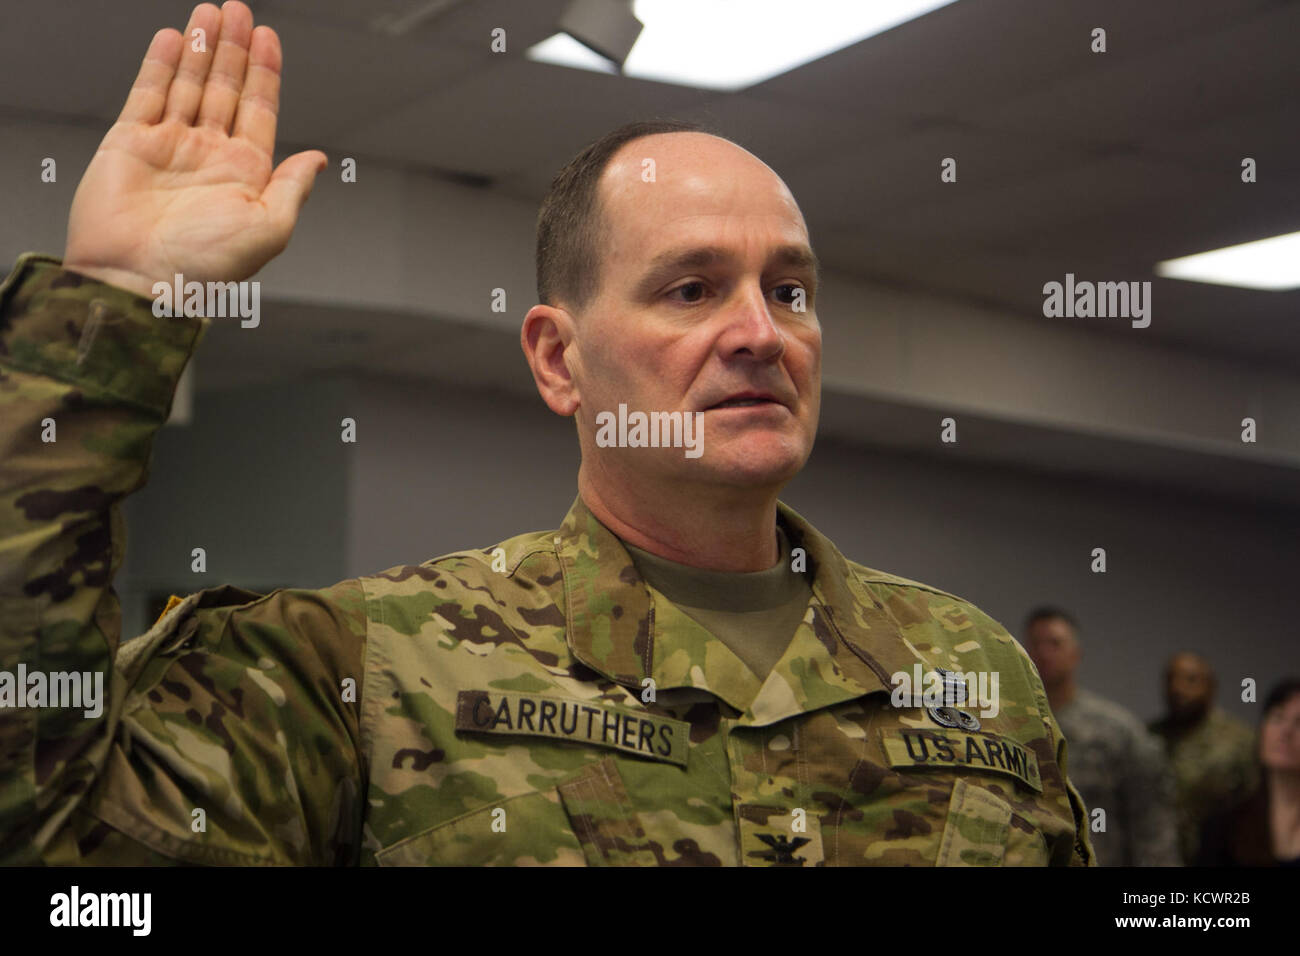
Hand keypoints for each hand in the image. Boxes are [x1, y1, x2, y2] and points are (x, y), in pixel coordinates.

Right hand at [63, 1, 325, 298]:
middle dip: (233, 49)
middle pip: (225, 89)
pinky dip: (160, 65)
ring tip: (211, 11)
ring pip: (188, 84)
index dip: (265, 73)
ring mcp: (169, 147)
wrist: (139, 281)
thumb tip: (320, 158)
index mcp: (245, 175)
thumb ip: (293, 188)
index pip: (259, 111)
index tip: (269, 37)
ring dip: (200, 47)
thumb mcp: (269, 228)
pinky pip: (147, 94)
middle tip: (239, 10)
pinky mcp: (130, 143)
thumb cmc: (205, 267)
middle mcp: (208, 156)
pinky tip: (172, 37)